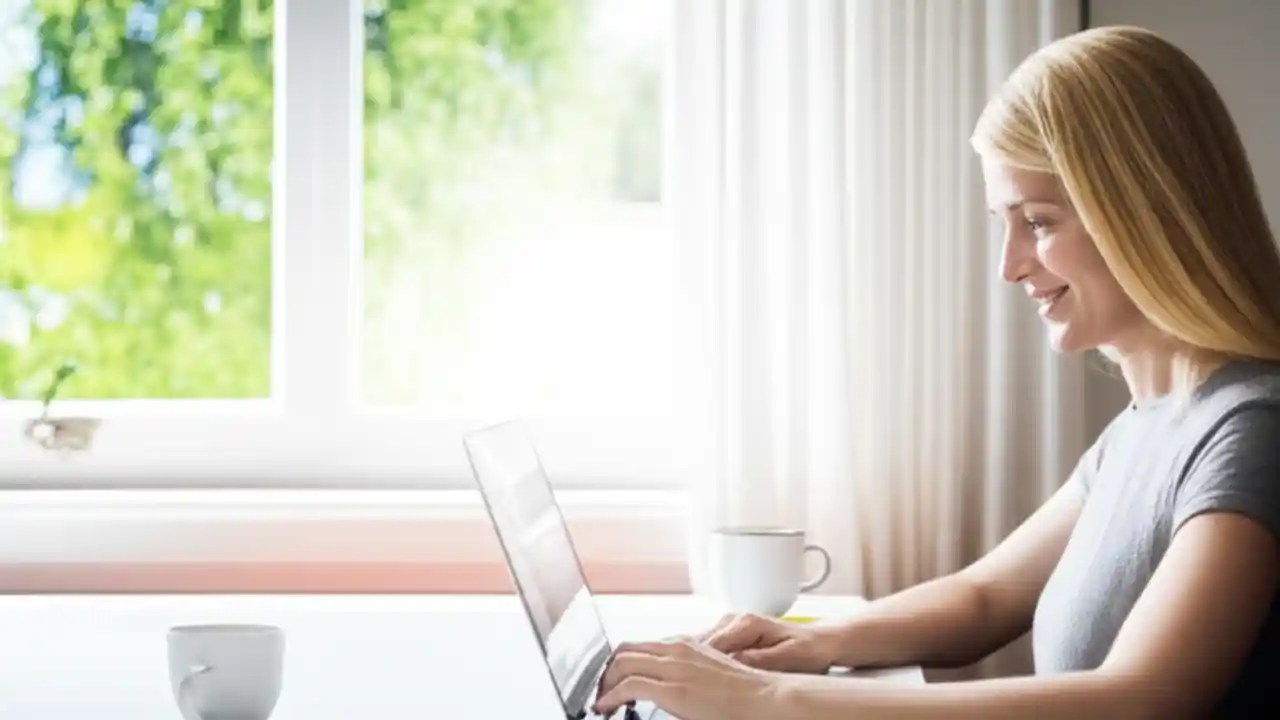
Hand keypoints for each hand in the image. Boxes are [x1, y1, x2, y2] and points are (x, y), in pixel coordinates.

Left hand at [594, 639, 786, 719]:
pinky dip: (610, 697)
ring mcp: (673, 666)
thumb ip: (685, 671)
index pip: (639, 645)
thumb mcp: (708, 670)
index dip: (620, 662)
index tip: (612, 678)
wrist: (763, 698)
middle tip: (602, 689)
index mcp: (683, 644)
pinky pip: (628, 686)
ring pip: (621, 663)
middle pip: (624, 650)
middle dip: (607, 671)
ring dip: (605, 682)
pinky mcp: (672, 688)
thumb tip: (667, 685)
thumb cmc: (743, 692)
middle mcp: (675, 649)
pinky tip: (606, 708)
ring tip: (602, 700)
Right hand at [699, 612, 844, 673]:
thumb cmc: (810, 648)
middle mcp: (735, 621)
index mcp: (747, 623)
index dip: (700, 664)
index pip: (711, 644)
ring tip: (701, 682)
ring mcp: (731, 627)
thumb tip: (734, 662)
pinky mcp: (732, 637)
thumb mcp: (788, 656)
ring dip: (699, 663)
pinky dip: (706, 663)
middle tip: (696, 685)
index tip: (697, 681)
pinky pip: (711, 650)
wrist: (822, 642)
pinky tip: (710, 677)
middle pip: (701, 644)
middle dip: (695, 663)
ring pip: (702, 647)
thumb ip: (759, 659)